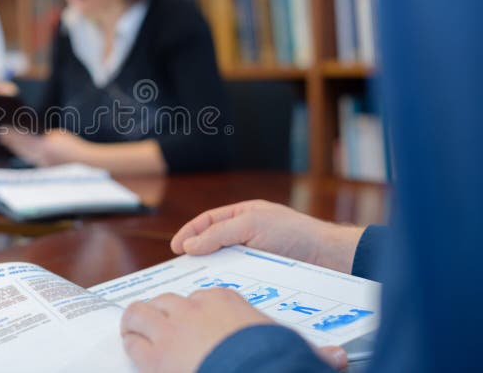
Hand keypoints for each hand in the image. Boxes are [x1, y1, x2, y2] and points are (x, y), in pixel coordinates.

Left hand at [0, 129, 92, 165]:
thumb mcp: (59, 136)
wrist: (87, 164)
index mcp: (44, 146)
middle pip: (21, 148)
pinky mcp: (46, 170)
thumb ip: (44, 136)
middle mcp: (41, 157)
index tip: (2, 128)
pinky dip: (25, 154)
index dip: (12, 134)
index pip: (23, 138)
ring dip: (15, 148)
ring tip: (5, 141)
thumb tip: (31, 134)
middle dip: (10, 141)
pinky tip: (22, 151)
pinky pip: (32, 160)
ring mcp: (43, 165)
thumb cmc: (74, 147)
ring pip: (25, 155)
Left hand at [121, 290, 348, 372]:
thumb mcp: (291, 348)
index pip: (203, 297)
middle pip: (168, 300)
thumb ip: (312, 351)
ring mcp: (171, 328)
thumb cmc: (271, 361)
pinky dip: (130, 342)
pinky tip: (132, 347)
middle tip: (162, 324)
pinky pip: (133, 340)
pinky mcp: (155, 353)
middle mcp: (194, 308)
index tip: (195, 322)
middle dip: (163, 312)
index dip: (195, 311)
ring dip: (137, 321)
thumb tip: (340, 359)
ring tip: (135, 328)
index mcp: (225, 301)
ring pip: (141, 312)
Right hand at [171, 200, 364, 273]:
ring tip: (198, 282)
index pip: (207, 221)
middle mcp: (247, 234)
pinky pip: (240, 278)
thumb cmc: (294, 232)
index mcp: (242, 215)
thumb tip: (189, 245)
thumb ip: (219, 233)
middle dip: (197, 254)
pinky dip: (229, 283)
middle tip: (181, 269)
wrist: (329, 257)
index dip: (189, 233)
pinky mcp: (264, 274)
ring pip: (226, 263)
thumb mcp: (251, 224)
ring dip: (213, 272)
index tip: (175, 248)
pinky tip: (222, 290)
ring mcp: (255, 255)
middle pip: (213, 244)